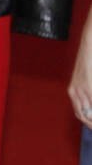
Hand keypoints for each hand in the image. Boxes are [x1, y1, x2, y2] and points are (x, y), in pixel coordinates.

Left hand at [68, 11, 91, 128]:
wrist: (89, 41)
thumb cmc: (90, 59)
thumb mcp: (87, 77)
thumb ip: (89, 91)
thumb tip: (90, 106)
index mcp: (73, 90)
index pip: (80, 114)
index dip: (89, 123)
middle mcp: (75, 91)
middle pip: (84, 115)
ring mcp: (82, 87)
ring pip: (90, 110)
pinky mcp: (88, 83)